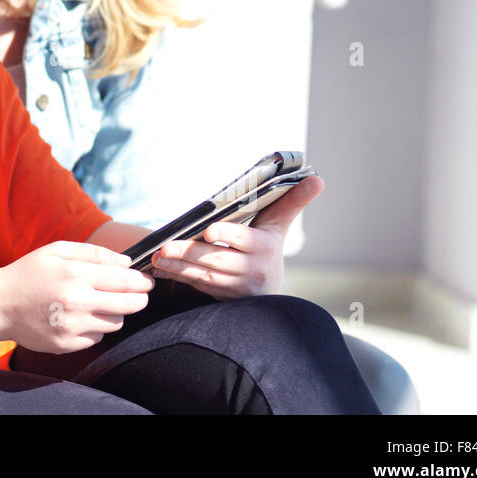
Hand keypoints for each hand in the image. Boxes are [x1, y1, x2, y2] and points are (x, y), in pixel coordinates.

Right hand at [0, 241, 152, 353]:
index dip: (142, 281)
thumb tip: (126, 263)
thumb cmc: (29, 273)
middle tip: (140, 293)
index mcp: (74, 275)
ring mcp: (72, 327)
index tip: (148, 280)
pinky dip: (96, 327)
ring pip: (115, 323)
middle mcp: (76, 303)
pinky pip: (97, 337)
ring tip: (102, 302)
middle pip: (128, 305)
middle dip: (140, 298)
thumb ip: (94, 253)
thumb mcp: (56, 251)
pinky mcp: (67, 345)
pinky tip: (82, 316)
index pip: (124, 280)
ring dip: (116, 312)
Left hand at [150, 175, 324, 298]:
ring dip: (178, 268)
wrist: (269, 286)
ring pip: (204, 277)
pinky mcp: (223, 298)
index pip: (243, 240)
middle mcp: (252, 270)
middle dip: (189, 254)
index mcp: (265, 248)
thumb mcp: (280, 223)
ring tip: (158, 258)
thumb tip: (319, 179)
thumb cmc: (269, 242)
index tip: (209, 229)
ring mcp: (237, 287)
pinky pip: (198, 287)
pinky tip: (160, 269)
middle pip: (217, 261)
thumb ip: (294, 201)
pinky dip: (178, 278)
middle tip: (165, 247)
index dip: (226, 235)